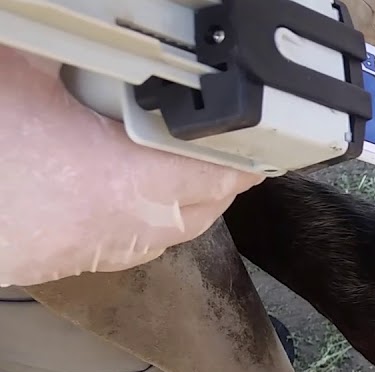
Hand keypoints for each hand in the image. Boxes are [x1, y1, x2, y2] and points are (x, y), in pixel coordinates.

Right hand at [0, 47, 263, 286]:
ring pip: (181, 224)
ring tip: (187, 154)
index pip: (230, 167)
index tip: (265, 122)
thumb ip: (70, 45)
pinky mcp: (84, 260)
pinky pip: (145, 238)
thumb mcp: (22, 70)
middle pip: (213, 200)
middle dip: (225, 166)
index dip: (251, 141)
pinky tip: (134, 184)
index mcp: (133, 179)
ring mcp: (110, 248)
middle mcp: (134, 223)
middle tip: (227, 131)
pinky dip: (154, 212)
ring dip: (193, 192)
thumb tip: (94, 17)